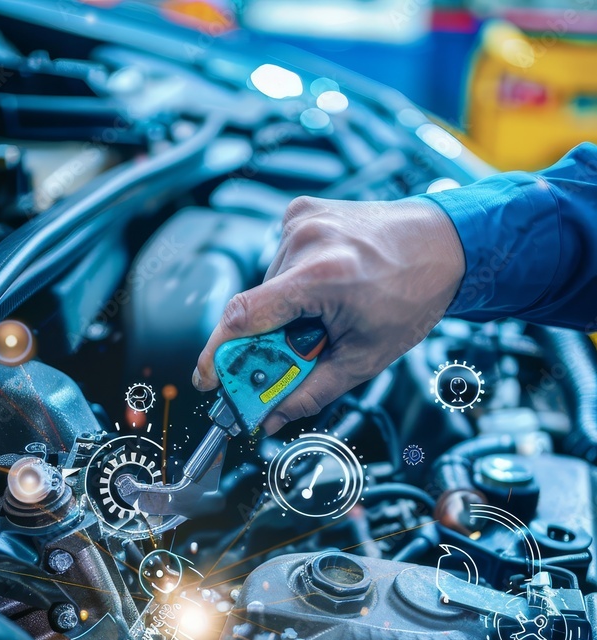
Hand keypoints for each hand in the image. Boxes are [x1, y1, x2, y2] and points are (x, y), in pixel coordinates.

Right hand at [192, 196, 464, 433]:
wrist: (444, 243)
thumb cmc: (412, 297)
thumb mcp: (365, 358)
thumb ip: (312, 391)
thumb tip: (272, 416)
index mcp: (324, 275)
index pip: (246, 316)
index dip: (218, 353)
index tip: (208, 379)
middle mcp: (307, 240)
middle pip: (258, 308)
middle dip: (269, 341)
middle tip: (297, 356)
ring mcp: (302, 220)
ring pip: (268, 286)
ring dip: (284, 311)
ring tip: (328, 311)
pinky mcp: (302, 211)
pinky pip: (279, 261)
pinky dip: (292, 282)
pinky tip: (327, 284)